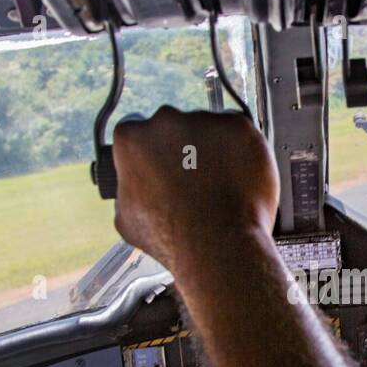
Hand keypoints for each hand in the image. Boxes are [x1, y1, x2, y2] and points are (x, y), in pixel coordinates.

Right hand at [111, 107, 279, 273]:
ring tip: (218, 185)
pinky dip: (240, 152)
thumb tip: (133, 184)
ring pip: (208, 129)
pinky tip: (237, 179)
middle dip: (181, 148)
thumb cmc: (173, 238)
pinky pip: (238, 134)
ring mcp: (204, 121)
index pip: (137, 132)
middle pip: (173, 126)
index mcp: (132, 139)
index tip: (161, 165)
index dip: (151, 151)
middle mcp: (165, 121)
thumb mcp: (126, 218)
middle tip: (193, 180)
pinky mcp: (238, 127)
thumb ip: (128, 187)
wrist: (219, 245)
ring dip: (212, 150)